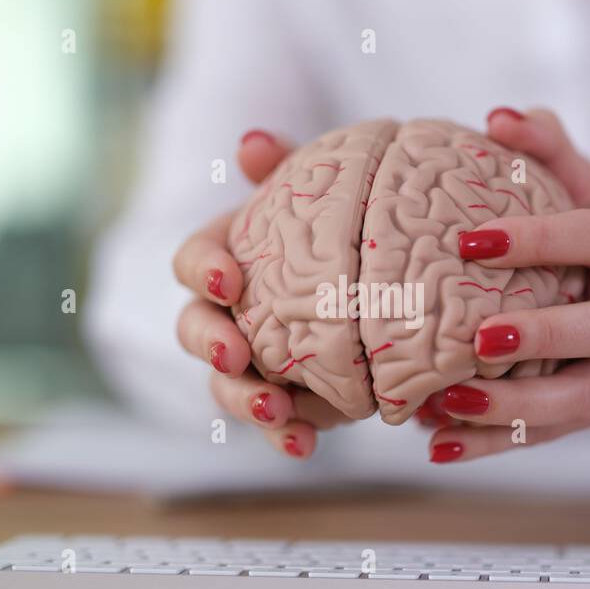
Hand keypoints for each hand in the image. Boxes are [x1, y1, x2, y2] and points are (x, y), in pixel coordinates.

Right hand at [172, 129, 351, 458]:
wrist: (395, 279)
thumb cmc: (346, 222)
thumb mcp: (326, 191)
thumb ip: (292, 169)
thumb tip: (254, 143)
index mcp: (229, 256)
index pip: (194, 261)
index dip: (203, 271)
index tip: (228, 281)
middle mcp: (230, 313)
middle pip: (195, 329)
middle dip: (211, 344)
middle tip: (236, 354)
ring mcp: (255, 361)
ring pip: (225, 385)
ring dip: (242, 400)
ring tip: (272, 410)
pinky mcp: (289, 398)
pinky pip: (275, 422)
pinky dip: (284, 435)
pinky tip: (304, 445)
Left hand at [426, 108, 589, 463]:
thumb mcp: (588, 196)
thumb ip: (551, 154)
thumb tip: (501, 115)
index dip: (542, 238)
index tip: (472, 239)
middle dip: (541, 335)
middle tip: (478, 338)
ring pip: (577, 400)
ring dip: (512, 406)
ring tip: (445, 402)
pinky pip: (546, 436)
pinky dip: (492, 445)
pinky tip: (438, 445)